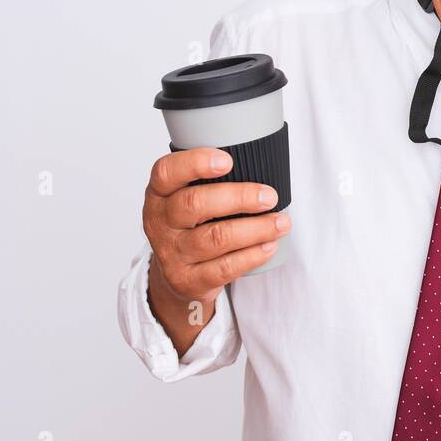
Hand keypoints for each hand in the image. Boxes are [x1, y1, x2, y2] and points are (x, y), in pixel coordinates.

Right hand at [142, 147, 290, 307]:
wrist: (176, 277)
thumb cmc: (191, 226)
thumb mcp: (186, 198)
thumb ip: (210, 181)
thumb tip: (262, 163)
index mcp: (158, 194)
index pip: (166, 172)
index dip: (195, 163)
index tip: (227, 160)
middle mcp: (159, 222)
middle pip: (195, 204)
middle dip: (239, 197)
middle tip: (269, 196)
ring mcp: (172, 254)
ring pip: (215, 238)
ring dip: (255, 228)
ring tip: (281, 223)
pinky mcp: (188, 280)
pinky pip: (225, 267)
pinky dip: (252, 255)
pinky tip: (269, 246)